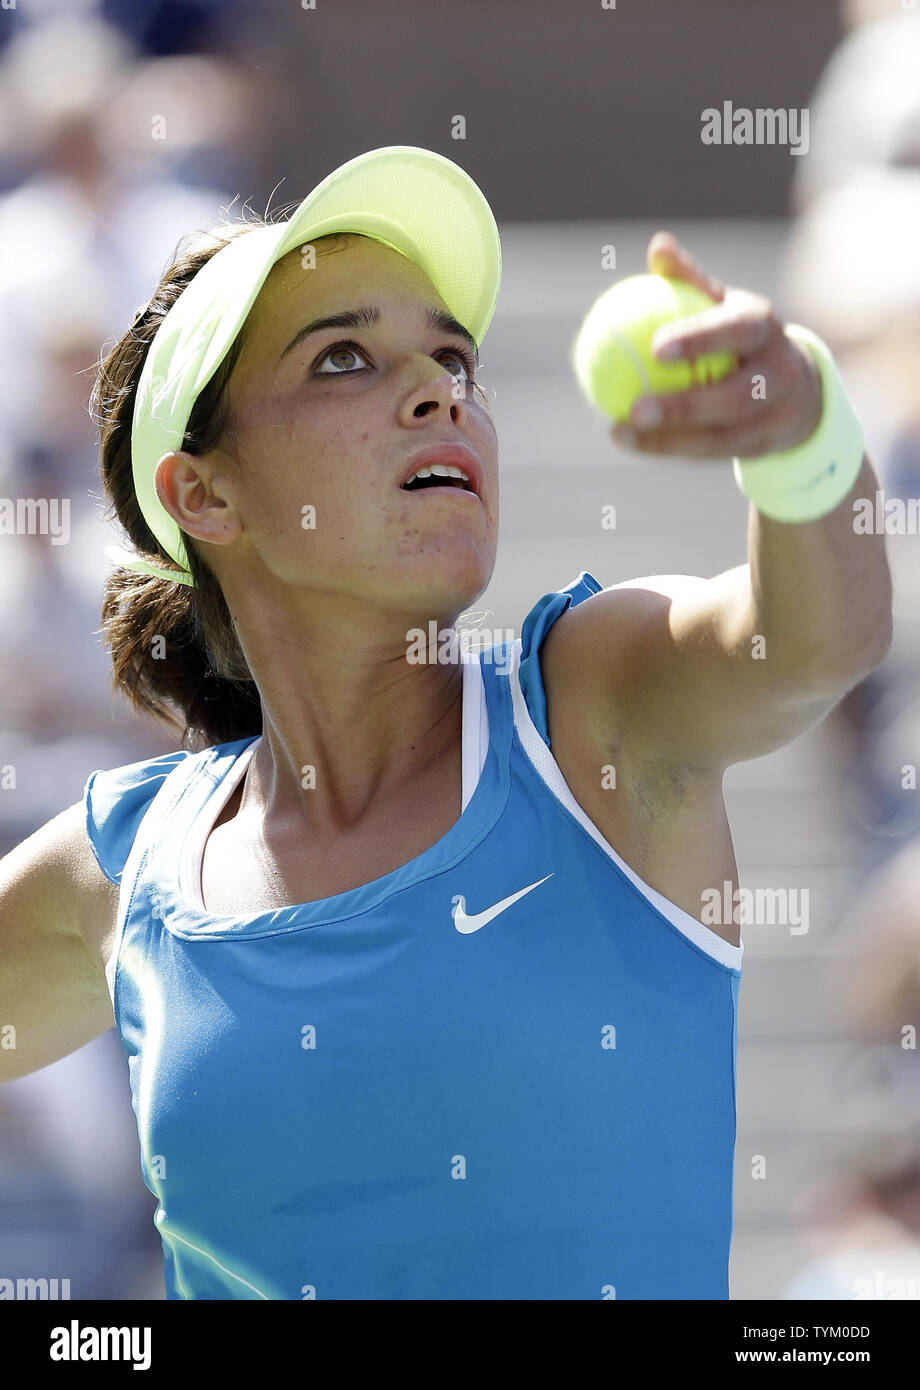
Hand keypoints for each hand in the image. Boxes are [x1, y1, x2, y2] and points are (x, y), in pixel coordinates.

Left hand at [610, 232, 822, 458]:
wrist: (796, 385)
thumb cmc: (740, 335)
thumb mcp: (722, 304)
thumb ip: (690, 281)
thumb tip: (658, 246)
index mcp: (766, 328)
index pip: (735, 332)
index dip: (700, 340)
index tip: (655, 347)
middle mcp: (780, 372)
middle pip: (734, 397)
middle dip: (684, 406)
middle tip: (634, 407)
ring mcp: (777, 414)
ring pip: (721, 436)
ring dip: (667, 439)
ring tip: (619, 429)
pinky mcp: (763, 445)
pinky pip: (711, 453)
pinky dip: (667, 448)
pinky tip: (627, 441)